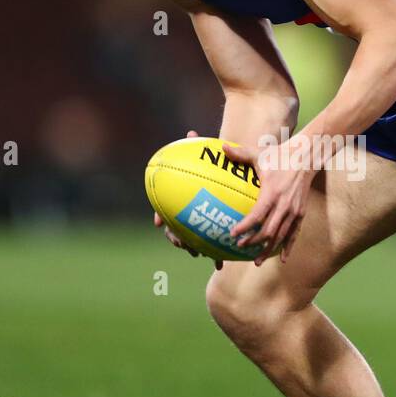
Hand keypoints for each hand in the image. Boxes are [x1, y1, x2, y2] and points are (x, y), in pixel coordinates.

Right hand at [153, 130, 222, 269]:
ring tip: (201, 256)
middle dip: (178, 239)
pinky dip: (217, 257)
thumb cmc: (220, 167)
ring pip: (194, 243)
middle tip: (183, 243)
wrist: (234, 180)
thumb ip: (200, 146)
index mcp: (183, 200)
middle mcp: (188, 216)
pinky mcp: (215, 235)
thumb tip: (191, 132)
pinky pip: (214, 249)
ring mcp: (201, 226)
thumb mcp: (212, 157)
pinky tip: (223, 264)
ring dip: (197, 251)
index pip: (167, 211)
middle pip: (176, 231)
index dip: (163, 218)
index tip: (160, 223)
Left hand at [224, 136, 314, 265]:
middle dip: (254, 242)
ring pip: (281, 236)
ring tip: (257, 261)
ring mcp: (294, 211)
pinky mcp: (301, 213)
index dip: (245, 227)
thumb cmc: (280, 155)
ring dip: (269, 249)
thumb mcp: (259, 154)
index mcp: (272, 193)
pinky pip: (293, 234)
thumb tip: (222, 147)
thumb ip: (240, 154)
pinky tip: (283, 259)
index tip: (233, 234)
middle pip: (269, 231)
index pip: (257, 215)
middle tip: (240, 247)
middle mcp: (284, 205)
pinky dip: (288, 247)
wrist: (307, 157)